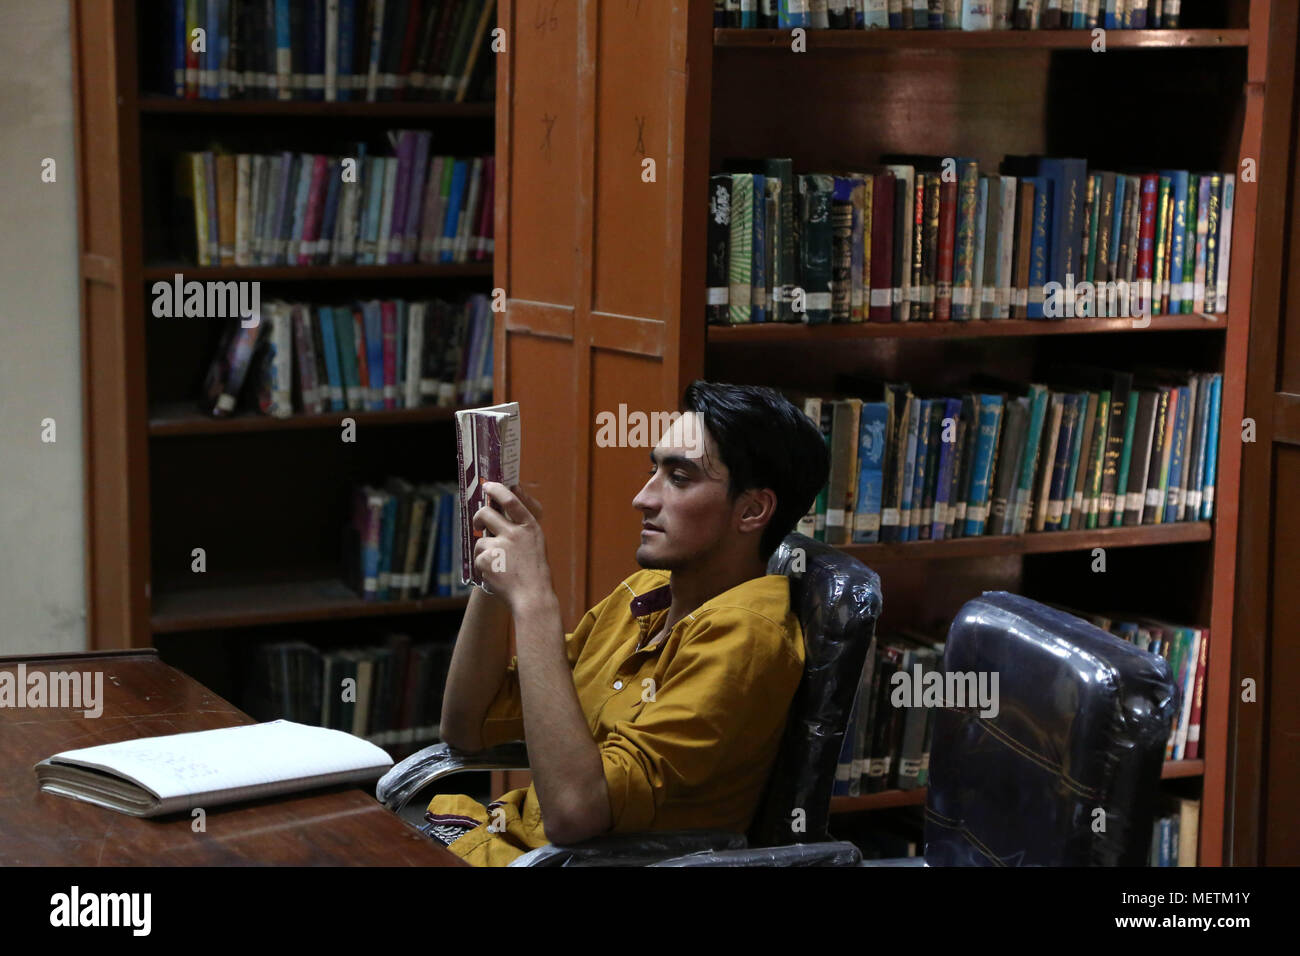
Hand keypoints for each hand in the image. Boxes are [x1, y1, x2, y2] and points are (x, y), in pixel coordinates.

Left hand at [473, 482, 554, 614]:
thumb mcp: (534, 545)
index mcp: (529, 527)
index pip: (511, 500)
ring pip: (481, 541)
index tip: (487, 486)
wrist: (532, 597)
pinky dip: (484, 567)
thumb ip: (519, 531)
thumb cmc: (535, 572)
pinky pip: (479, 558)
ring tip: (499, 566)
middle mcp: (514, 533)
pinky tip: (497, 575)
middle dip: (478, 517)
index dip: (497, 490)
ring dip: (485, 551)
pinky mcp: (486, 560)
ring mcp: (499, 546)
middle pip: (486, 513)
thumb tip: (497, 519)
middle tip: (478, 523)